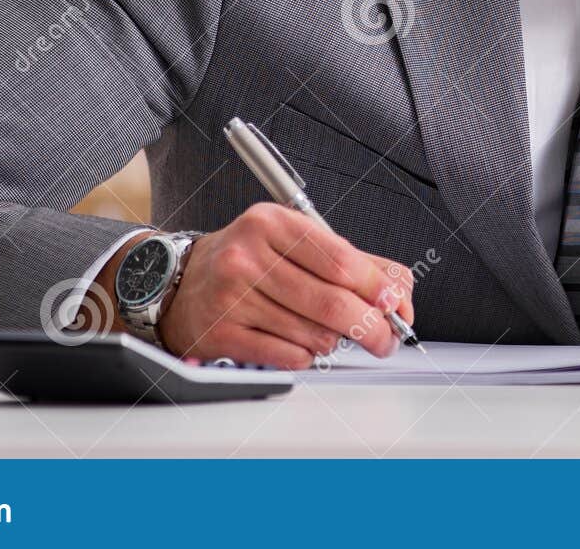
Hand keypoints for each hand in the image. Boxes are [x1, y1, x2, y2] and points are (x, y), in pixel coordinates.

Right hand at [154, 205, 414, 369]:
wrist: (180, 282)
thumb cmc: (248, 261)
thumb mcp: (294, 242)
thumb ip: (350, 262)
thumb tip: (399, 293)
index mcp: (272, 223)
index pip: (342, 260)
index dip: (378, 287)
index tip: (396, 305)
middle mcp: (248, 255)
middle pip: (332, 301)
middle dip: (371, 327)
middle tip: (385, 340)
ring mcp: (233, 296)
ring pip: (313, 333)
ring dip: (334, 342)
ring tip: (329, 333)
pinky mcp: (223, 334)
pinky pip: (288, 357)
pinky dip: (306, 356)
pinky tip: (300, 344)